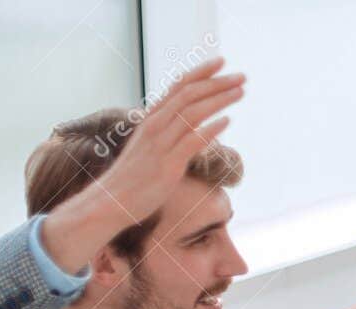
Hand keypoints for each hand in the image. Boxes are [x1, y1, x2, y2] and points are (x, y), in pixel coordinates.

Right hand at [41, 57, 245, 270]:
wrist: (113, 200)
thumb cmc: (134, 176)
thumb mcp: (151, 148)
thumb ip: (169, 134)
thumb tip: (191, 129)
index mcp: (152, 118)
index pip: (178, 86)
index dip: (201, 72)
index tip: (221, 61)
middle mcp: (156, 125)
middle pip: (189, 94)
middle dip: (217, 83)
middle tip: (242, 76)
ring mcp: (161, 144)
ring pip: (192, 112)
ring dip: (218, 99)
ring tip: (240, 92)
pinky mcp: (168, 164)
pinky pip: (191, 141)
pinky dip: (210, 129)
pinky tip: (227, 121)